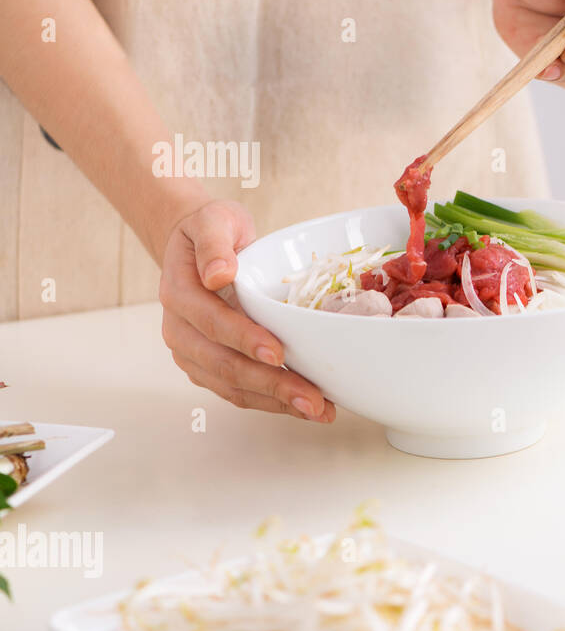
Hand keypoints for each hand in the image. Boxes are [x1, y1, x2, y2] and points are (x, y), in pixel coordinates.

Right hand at [158, 201, 334, 421]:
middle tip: (312, 399)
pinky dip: (271, 402)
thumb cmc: (213, 231)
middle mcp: (180, 331)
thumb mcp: (214, 220)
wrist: (201, 245)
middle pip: (224, 365)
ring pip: (232, 387)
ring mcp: (193, 354)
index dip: (244, 339)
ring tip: (318, 411)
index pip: (212, 323)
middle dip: (271, 385)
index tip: (277, 352)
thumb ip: (215, 244)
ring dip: (276, 402)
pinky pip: (238, 392)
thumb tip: (219, 274)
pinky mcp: (208, 368)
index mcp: (179, 294)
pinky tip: (303, 407)